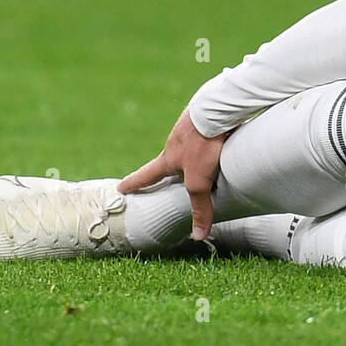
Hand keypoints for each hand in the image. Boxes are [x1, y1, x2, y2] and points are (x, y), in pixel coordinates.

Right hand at [119, 108, 227, 240]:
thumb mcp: (199, 182)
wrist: (219, 109)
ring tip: (205, 161)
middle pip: (171, 158)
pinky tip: (225, 145)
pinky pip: (209, 135)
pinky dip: (213, 142)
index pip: (147, 174)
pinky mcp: (210, 120)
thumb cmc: (202, 145)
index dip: (134, 183)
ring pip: (192, 145)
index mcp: (169, 156)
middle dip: (171, 167)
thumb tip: (198, 236)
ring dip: (195, 153)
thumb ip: (200, 208)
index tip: (120, 187)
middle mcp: (177, 141)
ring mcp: (192, 128)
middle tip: (171, 174)